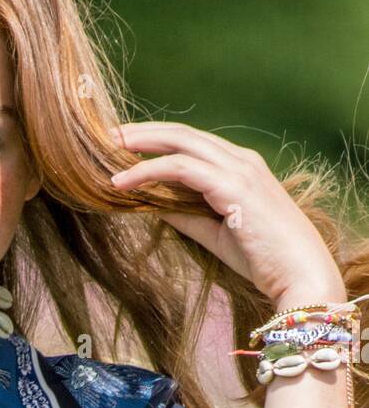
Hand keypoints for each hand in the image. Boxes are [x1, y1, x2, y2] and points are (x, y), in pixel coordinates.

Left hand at [110, 121, 345, 307]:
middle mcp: (241, 160)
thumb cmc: (264, 259)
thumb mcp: (215, 233)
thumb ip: (185, 214)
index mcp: (241, 167)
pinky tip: (122, 182)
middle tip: (107, 136)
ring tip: (107, 151)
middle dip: (142, 132)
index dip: (156, 140)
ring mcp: (239, 170)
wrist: (300, 275)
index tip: (124, 146)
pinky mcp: (232, 187)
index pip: (192, 142)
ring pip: (179, 143)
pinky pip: (180, 169)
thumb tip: (151, 204)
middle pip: (182, 133)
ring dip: (140, 145)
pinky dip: (147, 171)